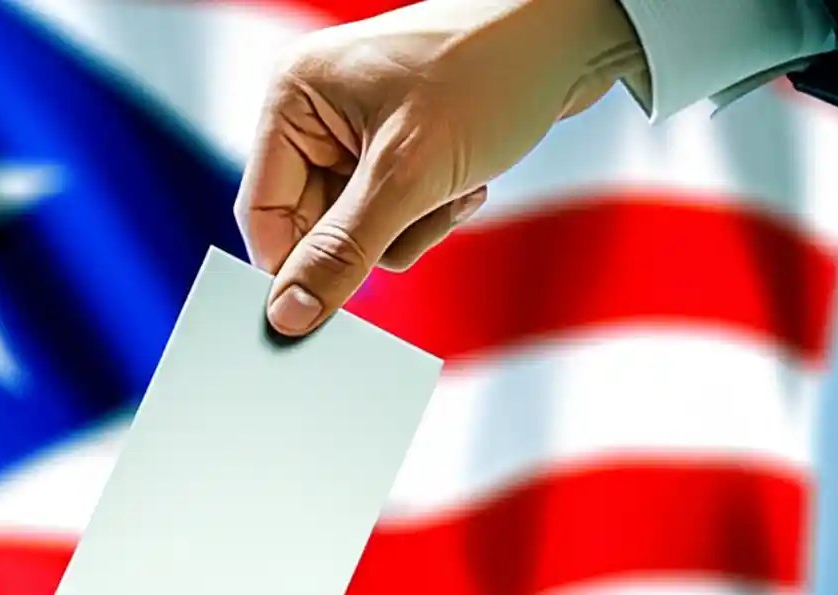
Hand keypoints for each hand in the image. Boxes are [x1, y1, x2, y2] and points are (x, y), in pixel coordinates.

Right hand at [236, 0, 645, 336]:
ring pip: (358, 229)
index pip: (263, 212)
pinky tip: (465, 182)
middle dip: (372, 236)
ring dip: (410, 225)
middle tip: (419, 215)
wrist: (574, 36)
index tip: (319, 313)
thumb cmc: (489, 73)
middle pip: (313, 225)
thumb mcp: (407, 177)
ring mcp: (358, 129)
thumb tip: (290, 315)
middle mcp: (317, 111)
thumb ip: (342, 252)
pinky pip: (393, 214)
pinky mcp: (398, 146)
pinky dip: (430, 212)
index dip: (293, 266)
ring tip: (452, 188)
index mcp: (293, 97)